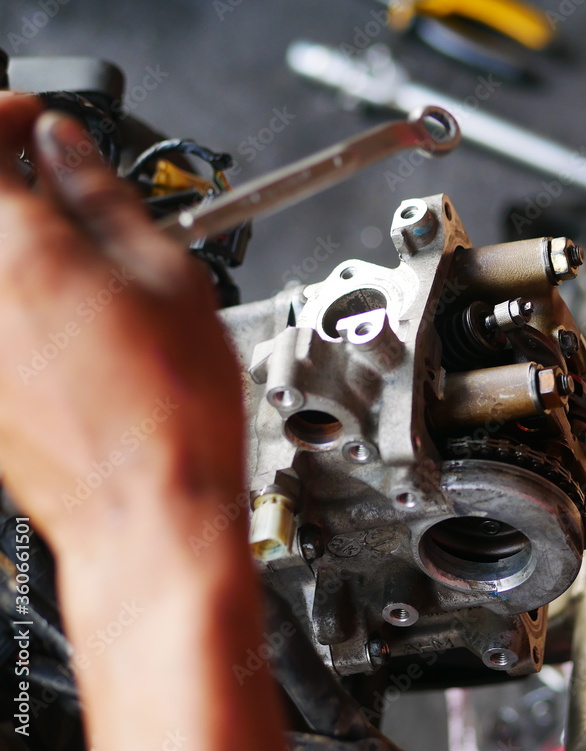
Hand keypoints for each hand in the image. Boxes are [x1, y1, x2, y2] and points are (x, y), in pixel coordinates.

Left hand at [0, 94, 286, 750]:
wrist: (148, 513)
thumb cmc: (175, 410)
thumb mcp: (170, 277)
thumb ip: (107, 198)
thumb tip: (69, 148)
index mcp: (15, 246)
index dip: (15, 116)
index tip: (45, 126)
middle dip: (4, 170)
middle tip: (56, 178)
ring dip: (10, 231)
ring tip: (72, 248)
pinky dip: (12, 289)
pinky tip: (66, 310)